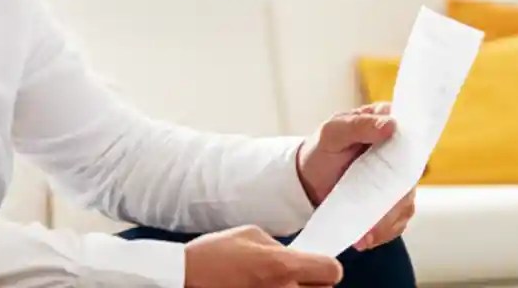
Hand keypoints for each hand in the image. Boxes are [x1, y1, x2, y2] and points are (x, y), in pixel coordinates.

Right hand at [185, 225, 341, 287]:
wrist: (185, 279)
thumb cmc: (212, 256)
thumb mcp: (248, 234)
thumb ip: (278, 245)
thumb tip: (292, 255)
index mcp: (282, 266)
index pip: (332, 271)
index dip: (324, 266)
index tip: (315, 265)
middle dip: (312, 281)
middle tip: (292, 275)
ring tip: (272, 283)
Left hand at [296, 103, 415, 249]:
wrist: (308, 181)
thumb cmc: (320, 151)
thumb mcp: (332, 133)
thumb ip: (358, 125)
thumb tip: (391, 125)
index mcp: (387, 123)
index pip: (411, 135)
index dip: (409, 152)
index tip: (393, 172)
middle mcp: (400, 152)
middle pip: (410, 175)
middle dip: (394, 197)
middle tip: (373, 215)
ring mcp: (398, 179)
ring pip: (405, 201)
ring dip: (386, 220)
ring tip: (364, 233)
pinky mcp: (393, 203)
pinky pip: (398, 220)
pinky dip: (382, 231)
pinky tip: (364, 238)